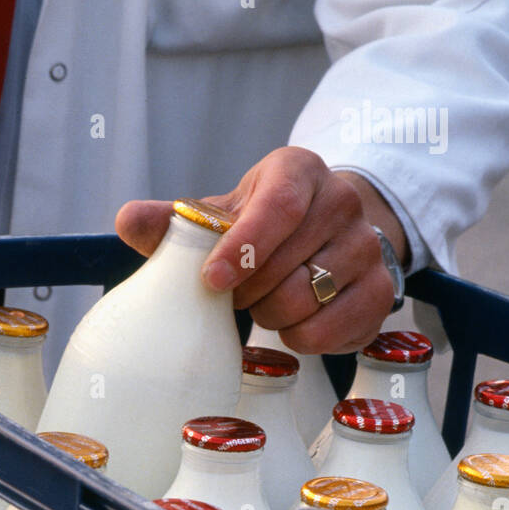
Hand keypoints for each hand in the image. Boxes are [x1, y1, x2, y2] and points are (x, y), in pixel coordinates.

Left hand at [116, 148, 406, 354]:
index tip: (212, 281)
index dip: (243, 249)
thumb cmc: (260, 227)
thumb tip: (128, 221)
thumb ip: (173, 223)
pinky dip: (299, 338)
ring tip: (265, 302)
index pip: (279, 208)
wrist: (322, 236)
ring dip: (271, 316)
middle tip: (236, 292)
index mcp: (299, 171)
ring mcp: (368, 248)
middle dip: (248, 292)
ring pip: (307, 301)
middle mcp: (342, 202)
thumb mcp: (218, 216)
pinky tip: (291, 322)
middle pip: (287, 267)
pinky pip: (330, 332)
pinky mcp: (380, 293)